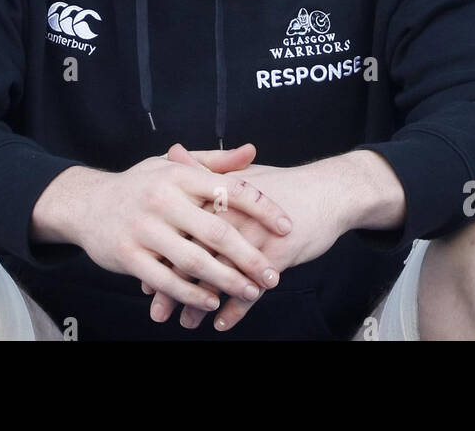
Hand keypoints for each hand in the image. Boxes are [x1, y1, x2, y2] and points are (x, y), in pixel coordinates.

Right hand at [69, 144, 291, 313]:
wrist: (86, 204)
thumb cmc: (139, 185)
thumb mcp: (172, 166)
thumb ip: (215, 162)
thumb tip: (253, 152)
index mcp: (179, 174)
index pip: (230, 189)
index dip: (263, 208)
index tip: (287, 227)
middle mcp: (161, 199)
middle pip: (216, 231)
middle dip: (250, 256)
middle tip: (273, 275)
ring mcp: (143, 229)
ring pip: (194, 260)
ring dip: (227, 280)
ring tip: (251, 291)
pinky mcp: (128, 255)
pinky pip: (166, 280)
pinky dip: (192, 293)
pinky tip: (213, 301)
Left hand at [146, 153, 346, 331]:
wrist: (328, 192)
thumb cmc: (283, 185)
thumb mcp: (242, 173)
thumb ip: (204, 168)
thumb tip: (172, 151)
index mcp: (221, 195)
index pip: (182, 227)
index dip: (162, 252)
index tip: (145, 276)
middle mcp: (234, 215)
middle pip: (195, 254)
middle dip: (174, 285)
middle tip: (157, 309)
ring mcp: (256, 236)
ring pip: (220, 274)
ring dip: (201, 303)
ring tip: (185, 322)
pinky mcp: (279, 254)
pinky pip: (253, 287)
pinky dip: (237, 308)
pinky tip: (222, 322)